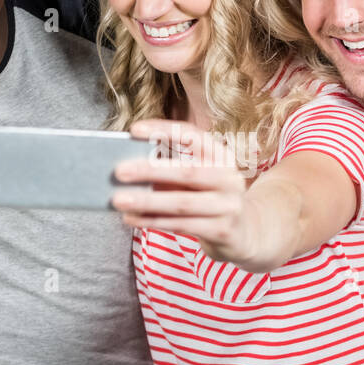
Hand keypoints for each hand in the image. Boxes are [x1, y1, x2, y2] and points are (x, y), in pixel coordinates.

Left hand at [111, 120, 254, 265]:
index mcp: (221, 156)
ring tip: (118, 200)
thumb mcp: (197, 181)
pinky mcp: (223, 230)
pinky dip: (153, 221)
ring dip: (147, 201)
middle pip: (187, 171)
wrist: (246, 234)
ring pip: (182, 203)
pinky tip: (131, 219)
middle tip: (118, 171)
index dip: (164, 130)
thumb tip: (128, 170)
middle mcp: (229, 178)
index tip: (134, 130)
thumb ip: (170, 173)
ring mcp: (229, 206)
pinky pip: (182, 225)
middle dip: (150, 170)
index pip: (193, 135)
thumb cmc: (210, 201)